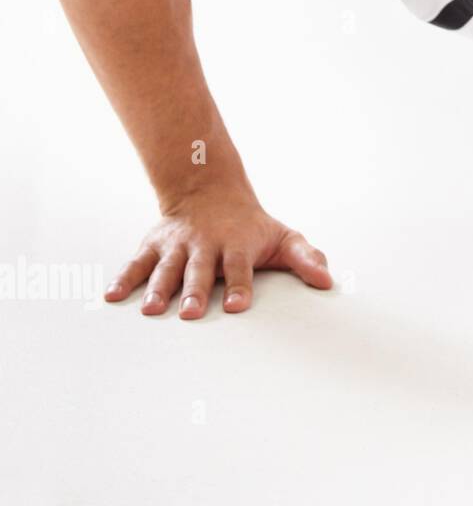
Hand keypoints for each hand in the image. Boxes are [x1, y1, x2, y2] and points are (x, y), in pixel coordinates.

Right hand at [104, 190, 332, 318]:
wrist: (210, 190)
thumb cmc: (251, 225)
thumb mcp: (283, 237)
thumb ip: (305, 258)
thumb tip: (327, 280)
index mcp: (237, 245)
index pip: (240, 268)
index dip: (239, 286)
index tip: (238, 306)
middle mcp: (206, 245)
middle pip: (200, 271)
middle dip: (195, 292)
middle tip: (191, 314)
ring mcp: (178, 246)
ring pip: (167, 268)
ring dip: (158, 288)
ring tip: (151, 311)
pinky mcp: (155, 246)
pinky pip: (137, 263)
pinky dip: (124, 278)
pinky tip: (113, 296)